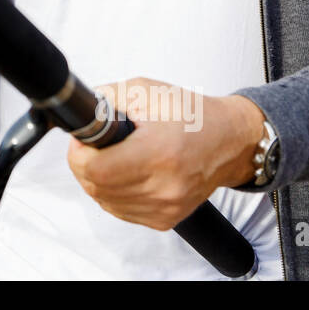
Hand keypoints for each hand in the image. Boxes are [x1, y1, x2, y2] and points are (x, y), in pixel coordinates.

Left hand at [65, 76, 265, 230]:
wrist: (230, 141)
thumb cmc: (192, 115)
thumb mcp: (146, 90)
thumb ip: (106, 97)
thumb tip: (78, 112)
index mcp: (159, 152)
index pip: (97, 169)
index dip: (79, 154)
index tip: (81, 141)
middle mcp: (164, 186)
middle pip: (96, 187)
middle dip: (84, 165)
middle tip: (91, 146)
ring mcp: (166, 207)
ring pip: (105, 202)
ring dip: (97, 180)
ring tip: (109, 157)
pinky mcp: (166, 219)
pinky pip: (122, 212)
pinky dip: (114, 194)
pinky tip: (123, 174)